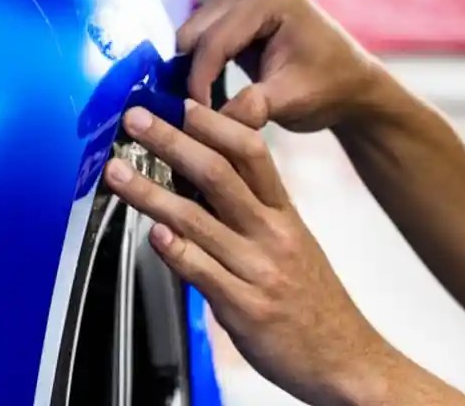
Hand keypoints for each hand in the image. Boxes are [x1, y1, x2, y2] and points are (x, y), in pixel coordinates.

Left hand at [106, 101, 389, 405]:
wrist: (347, 360)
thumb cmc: (312, 302)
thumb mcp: (293, 243)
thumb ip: (253, 211)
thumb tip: (202, 178)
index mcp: (283, 214)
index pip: (251, 152)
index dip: (213, 124)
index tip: (180, 104)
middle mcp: (272, 235)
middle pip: (218, 174)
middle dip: (171, 142)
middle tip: (135, 120)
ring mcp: (259, 271)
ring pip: (198, 220)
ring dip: (150, 192)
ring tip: (117, 172)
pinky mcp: (246, 308)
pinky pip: (204, 273)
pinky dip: (176, 251)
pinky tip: (153, 236)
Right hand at [179, 0, 385, 132]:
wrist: (350, 84)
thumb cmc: (329, 89)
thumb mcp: (293, 101)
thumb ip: (252, 107)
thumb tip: (208, 118)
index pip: (217, 39)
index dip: (200, 81)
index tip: (197, 118)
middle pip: (197, 31)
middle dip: (192, 75)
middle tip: (196, 116)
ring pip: (193, 35)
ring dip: (193, 71)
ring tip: (204, 108)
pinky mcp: (234, 7)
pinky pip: (201, 38)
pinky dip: (200, 66)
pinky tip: (210, 95)